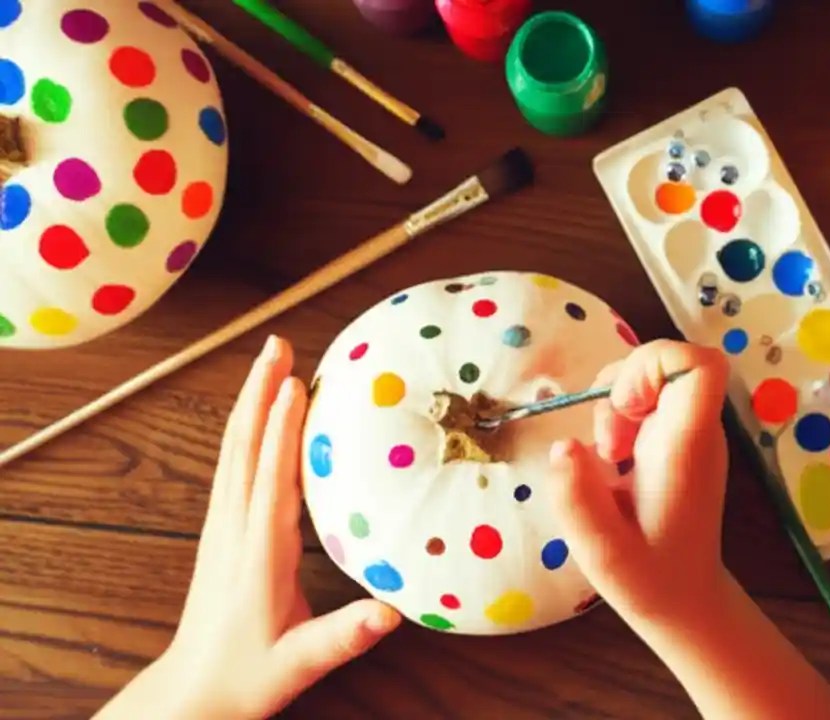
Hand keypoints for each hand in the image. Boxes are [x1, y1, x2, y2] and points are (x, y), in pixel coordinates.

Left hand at [96, 336, 400, 719]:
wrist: (192, 694)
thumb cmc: (245, 677)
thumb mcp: (299, 662)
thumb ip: (343, 636)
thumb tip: (392, 611)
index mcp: (257, 555)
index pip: (269, 480)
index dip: (281, 431)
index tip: (296, 385)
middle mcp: (235, 531)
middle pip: (243, 447)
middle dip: (259, 391)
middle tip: (277, 345)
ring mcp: (224, 528)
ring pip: (233, 450)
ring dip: (250, 401)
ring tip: (270, 360)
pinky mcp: (223, 532)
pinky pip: (233, 466)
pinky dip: (247, 429)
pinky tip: (259, 412)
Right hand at [550, 341, 829, 719]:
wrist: (684, 600)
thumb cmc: (650, 580)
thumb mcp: (604, 554)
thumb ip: (578, 502)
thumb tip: (563, 447)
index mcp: (687, 447)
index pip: (698, 365)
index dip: (651, 366)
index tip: (621, 409)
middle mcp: (695, 429)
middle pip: (666, 360)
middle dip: (620, 387)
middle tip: (607, 445)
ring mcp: (688, 431)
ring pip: (651, 376)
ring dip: (614, 404)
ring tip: (609, 456)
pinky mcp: (675, 438)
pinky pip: (647, 398)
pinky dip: (619, 417)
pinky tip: (614, 460)